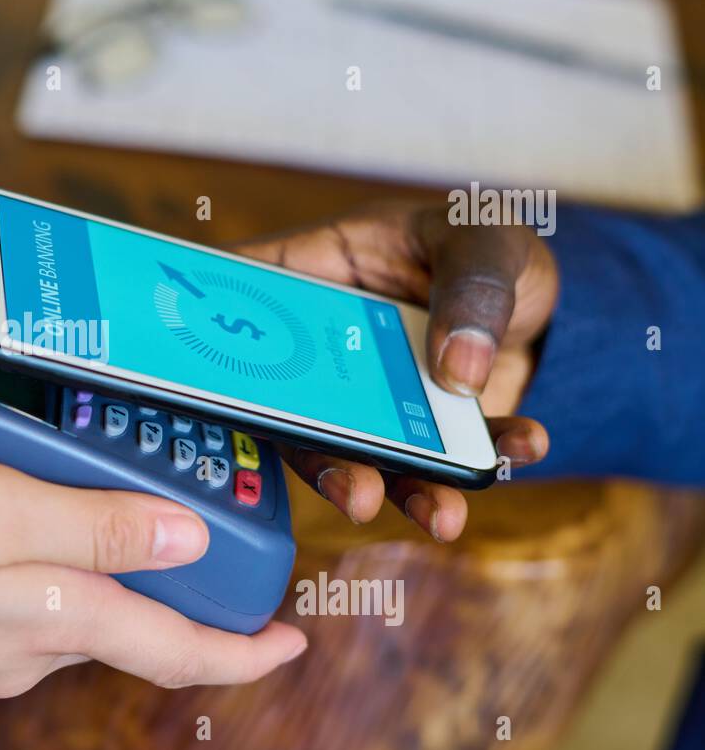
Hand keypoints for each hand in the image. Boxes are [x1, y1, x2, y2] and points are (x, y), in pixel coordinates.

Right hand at [0, 448, 306, 702]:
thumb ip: (95, 529)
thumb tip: (189, 544)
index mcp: (53, 619)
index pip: (177, 651)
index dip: (242, 651)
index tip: (290, 641)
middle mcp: (25, 654)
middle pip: (124, 631)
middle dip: (167, 599)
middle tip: (190, 542)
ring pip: (65, 621)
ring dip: (95, 584)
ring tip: (91, 518)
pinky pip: (12, 618)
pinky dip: (36, 586)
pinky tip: (5, 545)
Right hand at [235, 201, 558, 541]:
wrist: (538, 299)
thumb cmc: (484, 245)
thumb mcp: (481, 236)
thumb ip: (472, 290)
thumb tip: (459, 371)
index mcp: (314, 277)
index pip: (245, 304)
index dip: (215, 342)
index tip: (212, 389)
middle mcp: (326, 349)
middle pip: (294, 408)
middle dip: (325, 461)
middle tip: (358, 494)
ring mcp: (370, 397)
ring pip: (364, 454)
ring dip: (402, 489)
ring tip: (442, 513)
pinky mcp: (423, 429)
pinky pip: (444, 459)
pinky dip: (482, 465)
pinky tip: (520, 447)